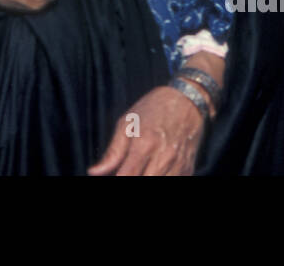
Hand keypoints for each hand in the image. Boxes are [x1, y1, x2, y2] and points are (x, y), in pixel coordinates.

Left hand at [88, 85, 206, 175]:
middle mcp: (163, 158)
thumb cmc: (154, 108)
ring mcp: (178, 165)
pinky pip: (174, 181)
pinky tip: (153, 170)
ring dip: (147, 179)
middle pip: (145, 182)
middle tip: (125, 172)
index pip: (126, 177)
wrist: (188, 100)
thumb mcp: (127, 122)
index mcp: (144, 145)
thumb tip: (94, 172)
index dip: (116, 179)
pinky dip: (162, 179)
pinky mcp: (188, 169)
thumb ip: (112, 152)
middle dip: (131, 180)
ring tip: (140, 170)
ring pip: (161, 184)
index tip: (112, 176)